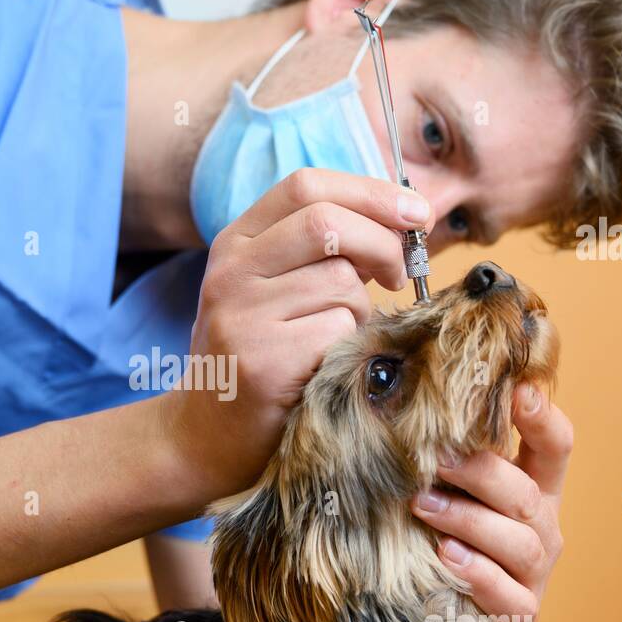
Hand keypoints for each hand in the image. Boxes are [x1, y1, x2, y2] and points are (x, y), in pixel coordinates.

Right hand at [162, 167, 430, 498]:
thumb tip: (405, 219)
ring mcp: (242, 316)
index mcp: (235, 242)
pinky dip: (350, 348)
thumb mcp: (272, 289)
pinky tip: (324, 366)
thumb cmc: (258, 356)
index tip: (418, 212)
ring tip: (335, 338)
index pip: (306, 186)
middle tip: (400, 276)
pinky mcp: (264, 362)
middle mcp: (231, 272)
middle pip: (328, 224)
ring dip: (361, 311)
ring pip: (342, 284)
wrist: (204, 435)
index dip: (372, 193)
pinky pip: (340, 332)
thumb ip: (322, 250)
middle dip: (384, 245)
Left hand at [409, 384, 572, 621]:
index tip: (518, 390)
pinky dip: (479, 575)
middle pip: (528, 493)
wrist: (442, 614)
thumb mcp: (445, 489)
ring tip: (423, 506)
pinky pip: (510, 595)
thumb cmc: (437, 535)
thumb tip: (401, 404)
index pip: (555, 445)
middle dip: (482, 472)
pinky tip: (447, 558)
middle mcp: (541, 527)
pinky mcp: (519, 614)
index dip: (543, 418)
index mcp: (534, 487)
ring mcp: (534, 573)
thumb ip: (441, 454)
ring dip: (470, 520)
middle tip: (434, 459)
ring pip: (520, 542)